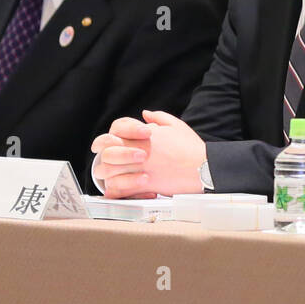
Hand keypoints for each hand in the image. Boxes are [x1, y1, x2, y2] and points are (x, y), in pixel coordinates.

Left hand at [91, 110, 205, 197]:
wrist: (202, 167)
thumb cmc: (191, 147)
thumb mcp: (176, 125)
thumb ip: (158, 117)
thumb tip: (145, 114)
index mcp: (145, 133)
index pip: (117, 128)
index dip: (110, 134)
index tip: (107, 141)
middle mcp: (139, 149)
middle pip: (108, 150)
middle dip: (102, 154)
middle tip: (103, 158)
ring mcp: (140, 168)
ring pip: (109, 170)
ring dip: (106, 172)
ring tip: (109, 174)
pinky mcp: (144, 184)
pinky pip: (120, 188)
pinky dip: (113, 189)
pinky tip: (115, 188)